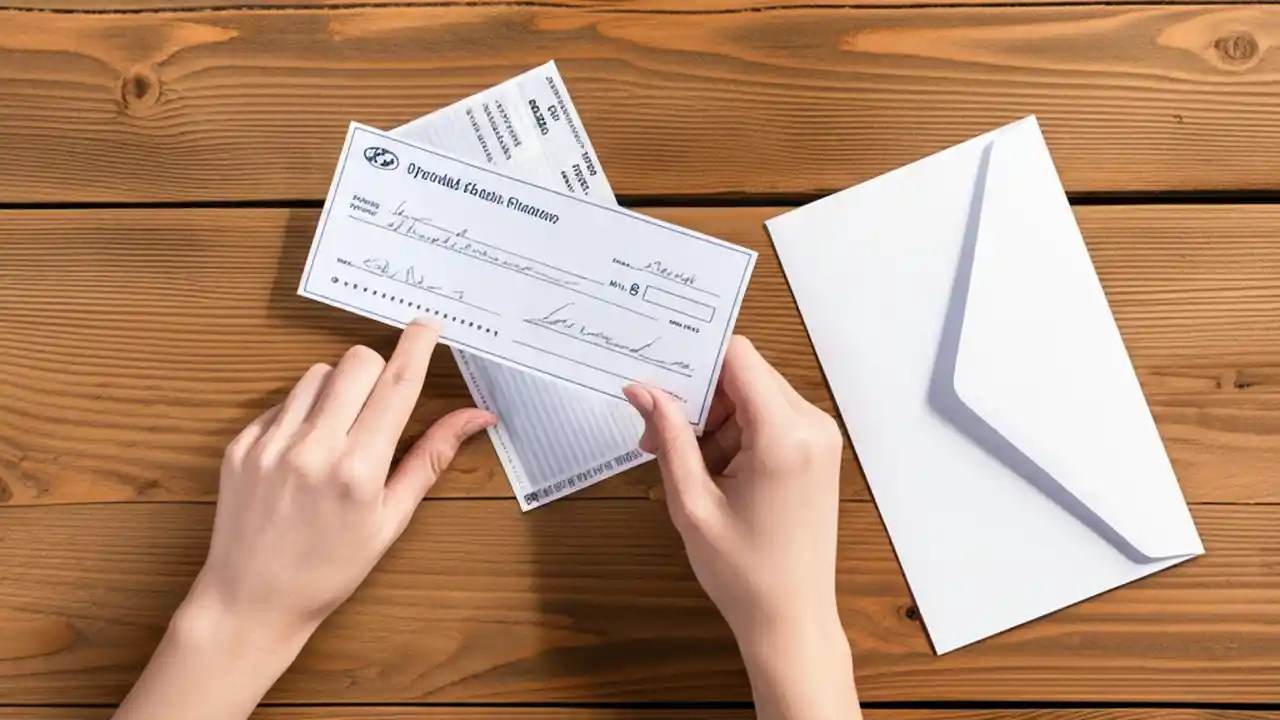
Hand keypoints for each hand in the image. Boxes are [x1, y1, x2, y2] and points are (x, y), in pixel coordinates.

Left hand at [115, 318, 493, 719]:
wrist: (252, 599)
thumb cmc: (331, 568)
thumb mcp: (391, 518)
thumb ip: (431, 457)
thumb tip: (478, 415)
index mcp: (358, 470)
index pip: (397, 386)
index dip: (417, 347)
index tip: (428, 325)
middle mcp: (313, 449)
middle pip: (356, 362)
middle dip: (377, 370)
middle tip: (380, 403)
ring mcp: (271, 444)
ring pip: (317, 375)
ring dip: (337, 390)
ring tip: (337, 435)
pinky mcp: (241, 445)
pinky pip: (282, 401)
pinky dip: (301, 413)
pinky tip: (303, 454)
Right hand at [624, 336, 856, 719]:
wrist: (792, 619)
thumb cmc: (743, 572)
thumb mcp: (691, 502)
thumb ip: (668, 437)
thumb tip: (641, 389)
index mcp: (784, 436)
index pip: (738, 357)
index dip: (694, 358)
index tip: (657, 376)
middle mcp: (811, 426)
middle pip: (744, 374)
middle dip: (697, 397)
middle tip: (656, 435)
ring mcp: (820, 437)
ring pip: (753, 395)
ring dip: (713, 419)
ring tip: (685, 465)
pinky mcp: (817, 451)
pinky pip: (768, 418)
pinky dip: (735, 433)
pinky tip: (712, 471)